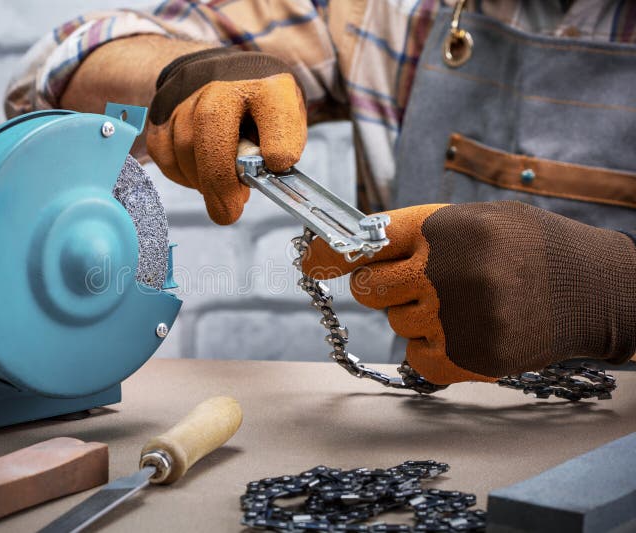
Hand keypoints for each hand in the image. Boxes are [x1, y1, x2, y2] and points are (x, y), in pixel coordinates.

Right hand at [147, 48, 306, 224]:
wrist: (229, 81)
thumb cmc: (263, 114)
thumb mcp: (287, 128)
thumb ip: (279, 152)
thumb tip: (252, 184)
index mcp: (269, 89)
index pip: (275, 112)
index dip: (278, 146)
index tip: (277, 166)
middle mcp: (225, 86)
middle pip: (212, 128)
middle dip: (219, 180)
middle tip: (228, 212)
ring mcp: (190, 97)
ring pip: (184, 146)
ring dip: (201, 181)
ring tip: (221, 191)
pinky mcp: (164, 113)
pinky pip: (164, 153)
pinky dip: (181, 175)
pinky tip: (199, 177)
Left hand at [302, 201, 635, 384]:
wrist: (594, 288)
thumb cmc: (531, 248)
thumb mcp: (478, 219)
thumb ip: (421, 232)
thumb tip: (360, 248)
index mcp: (441, 227)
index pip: (366, 239)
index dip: (331, 251)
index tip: (310, 259)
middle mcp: (441, 270)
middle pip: (368, 288)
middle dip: (379, 287)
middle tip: (414, 284)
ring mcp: (454, 317)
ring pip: (396, 324)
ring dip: (416, 318)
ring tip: (464, 305)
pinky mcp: (468, 356)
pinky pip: (417, 359)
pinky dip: (431, 351)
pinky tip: (464, 332)